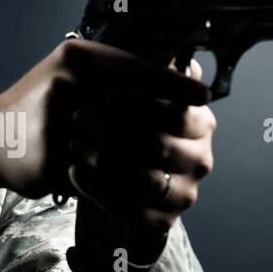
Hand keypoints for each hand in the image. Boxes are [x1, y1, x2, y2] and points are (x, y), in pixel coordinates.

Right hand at [0, 38, 208, 200]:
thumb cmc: (40, 105)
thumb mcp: (75, 73)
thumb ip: (117, 67)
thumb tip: (173, 55)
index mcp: (75, 59)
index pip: (136, 68)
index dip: (173, 82)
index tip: (204, 94)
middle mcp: (66, 85)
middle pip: (136, 106)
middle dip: (169, 119)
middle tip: (202, 125)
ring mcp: (58, 125)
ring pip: (122, 143)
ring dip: (151, 151)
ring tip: (178, 155)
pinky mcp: (53, 162)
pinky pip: (100, 173)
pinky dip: (124, 178)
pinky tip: (146, 179)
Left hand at [68, 52, 215, 258]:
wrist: (78, 170)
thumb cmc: (98, 119)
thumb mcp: (112, 81)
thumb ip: (140, 66)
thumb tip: (168, 50)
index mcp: (197, 118)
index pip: (179, 110)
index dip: (137, 103)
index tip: (102, 93)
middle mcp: (200, 156)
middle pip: (159, 144)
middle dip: (113, 131)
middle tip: (80, 119)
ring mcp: (183, 191)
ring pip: (145, 180)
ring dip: (102, 158)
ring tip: (75, 144)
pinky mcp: (160, 220)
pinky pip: (131, 210)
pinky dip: (95, 189)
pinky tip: (73, 171)